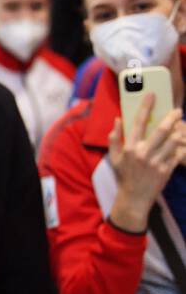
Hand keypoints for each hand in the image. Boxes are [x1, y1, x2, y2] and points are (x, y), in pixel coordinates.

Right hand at [108, 96, 185, 231]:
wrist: (134, 198)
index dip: (146, 106)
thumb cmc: (124, 176)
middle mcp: (144, 153)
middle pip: (162, 130)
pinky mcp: (167, 170)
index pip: (139, 122)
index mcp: (130, 148)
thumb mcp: (114, 157)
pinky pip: (178, 154)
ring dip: (179, 131)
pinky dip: (181, 147)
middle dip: (171, 117)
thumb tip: (118, 120)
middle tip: (177, 110)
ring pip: (174, 141)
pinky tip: (180, 143)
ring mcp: (156, 162)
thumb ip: (114, 138)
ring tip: (181, 126)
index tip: (152, 95)